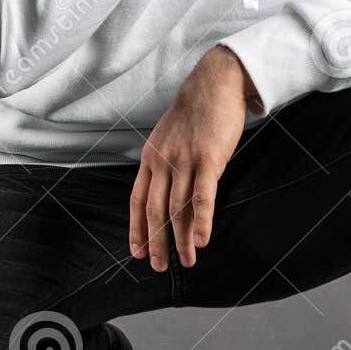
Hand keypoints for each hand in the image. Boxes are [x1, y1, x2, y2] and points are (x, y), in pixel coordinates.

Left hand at [129, 45, 257, 269]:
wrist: (214, 82)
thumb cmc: (195, 112)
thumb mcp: (170, 137)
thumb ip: (168, 163)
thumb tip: (172, 190)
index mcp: (150, 157)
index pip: (137, 199)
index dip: (136, 228)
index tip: (136, 251)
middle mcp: (162, 161)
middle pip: (154, 210)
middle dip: (156, 241)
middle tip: (158, 267)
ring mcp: (184, 160)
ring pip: (178, 208)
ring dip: (181, 239)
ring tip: (186, 262)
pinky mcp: (208, 159)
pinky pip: (202, 195)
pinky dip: (201, 221)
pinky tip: (202, 241)